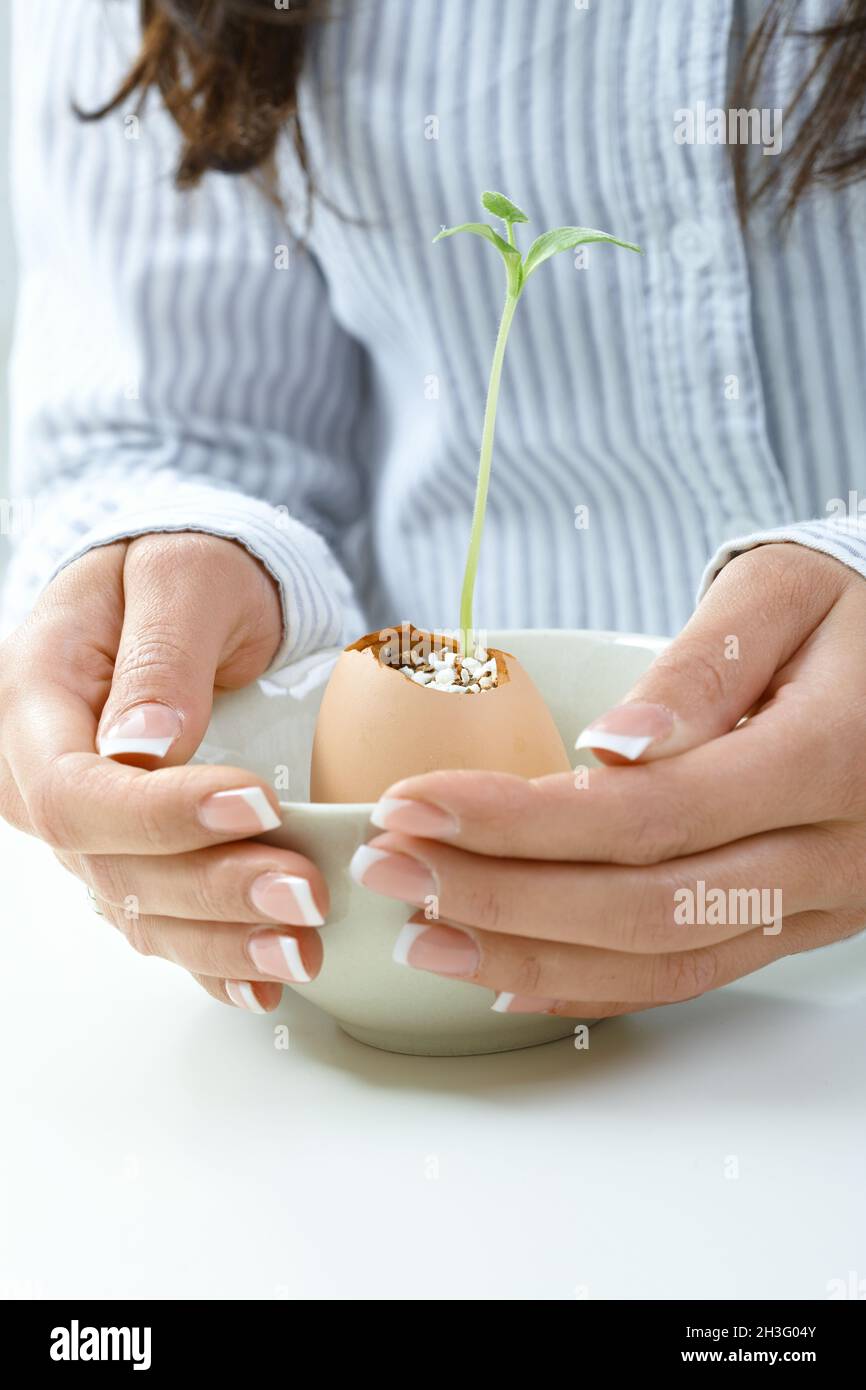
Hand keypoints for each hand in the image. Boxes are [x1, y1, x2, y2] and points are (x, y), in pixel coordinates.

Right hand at [0, 534, 326, 1012]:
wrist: (175, 594)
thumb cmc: (176, 568)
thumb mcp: (180, 576)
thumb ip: (163, 652)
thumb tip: (144, 744)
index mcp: (34, 706)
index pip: (81, 792)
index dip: (164, 815)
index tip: (257, 802)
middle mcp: (43, 782)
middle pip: (114, 868)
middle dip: (213, 890)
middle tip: (307, 893)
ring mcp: (85, 829)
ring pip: (139, 909)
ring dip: (222, 940)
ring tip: (304, 946)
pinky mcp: (130, 853)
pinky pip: (159, 919)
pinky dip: (212, 957)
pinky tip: (264, 979)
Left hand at [350, 544, 865, 1015]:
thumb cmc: (842, 612)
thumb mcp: (780, 595)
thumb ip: (705, 668)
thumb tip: (616, 748)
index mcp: (826, 757)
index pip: (649, 812)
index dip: (520, 820)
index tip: (412, 803)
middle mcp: (831, 851)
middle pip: (643, 904)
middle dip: (500, 897)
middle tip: (389, 868)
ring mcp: (821, 902)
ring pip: (663, 960)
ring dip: (530, 956)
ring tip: (420, 937)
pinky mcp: (801, 924)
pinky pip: (693, 975)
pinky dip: (595, 987)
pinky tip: (509, 976)